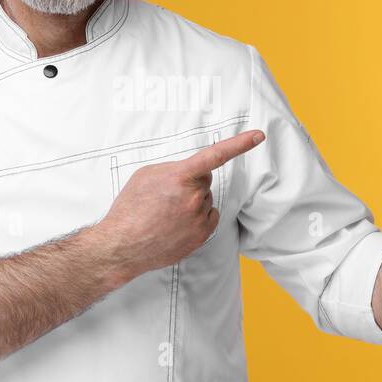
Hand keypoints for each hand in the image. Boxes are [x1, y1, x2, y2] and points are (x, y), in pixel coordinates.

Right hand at [97, 130, 265, 278]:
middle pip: (204, 181)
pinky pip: (209, 218)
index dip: (240, 143)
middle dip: (191, 183)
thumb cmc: (130, 209)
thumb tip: (188, 173)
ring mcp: (199, 218)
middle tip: (166, 196)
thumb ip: (172, 169)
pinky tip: (176, 224)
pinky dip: (198, 218)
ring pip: (205, 200)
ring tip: (166, 214)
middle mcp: (194, 197)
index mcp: (180, 177)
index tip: (258, 136)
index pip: (216, 155)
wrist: (122, 245)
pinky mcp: (201, 236)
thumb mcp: (146, 176)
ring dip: (191, 203)